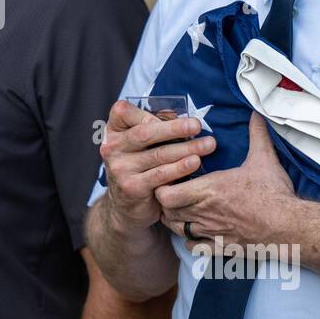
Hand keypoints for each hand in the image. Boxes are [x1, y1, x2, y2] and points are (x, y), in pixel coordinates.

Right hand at [99, 100, 215, 232]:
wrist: (126, 206)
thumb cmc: (139, 167)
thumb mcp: (139, 146)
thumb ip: (155, 128)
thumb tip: (179, 114)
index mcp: (112, 132)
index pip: (122, 112)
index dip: (147, 112)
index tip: (173, 115)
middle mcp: (111, 148)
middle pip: (144, 133)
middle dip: (174, 128)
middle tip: (197, 125)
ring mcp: (119, 168)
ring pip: (157, 154)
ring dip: (186, 148)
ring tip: (208, 145)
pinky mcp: (131, 187)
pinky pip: (160, 175)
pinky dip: (180, 167)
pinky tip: (195, 162)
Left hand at [156, 111, 296, 250]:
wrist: (290, 226)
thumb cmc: (274, 193)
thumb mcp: (264, 159)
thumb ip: (257, 134)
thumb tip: (257, 113)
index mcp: (209, 189)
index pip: (165, 194)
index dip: (162, 188)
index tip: (170, 180)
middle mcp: (204, 212)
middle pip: (167, 213)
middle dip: (166, 204)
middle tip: (173, 195)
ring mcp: (211, 232)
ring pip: (178, 230)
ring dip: (176, 221)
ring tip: (183, 211)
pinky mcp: (221, 248)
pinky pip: (194, 248)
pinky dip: (191, 241)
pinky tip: (197, 232)